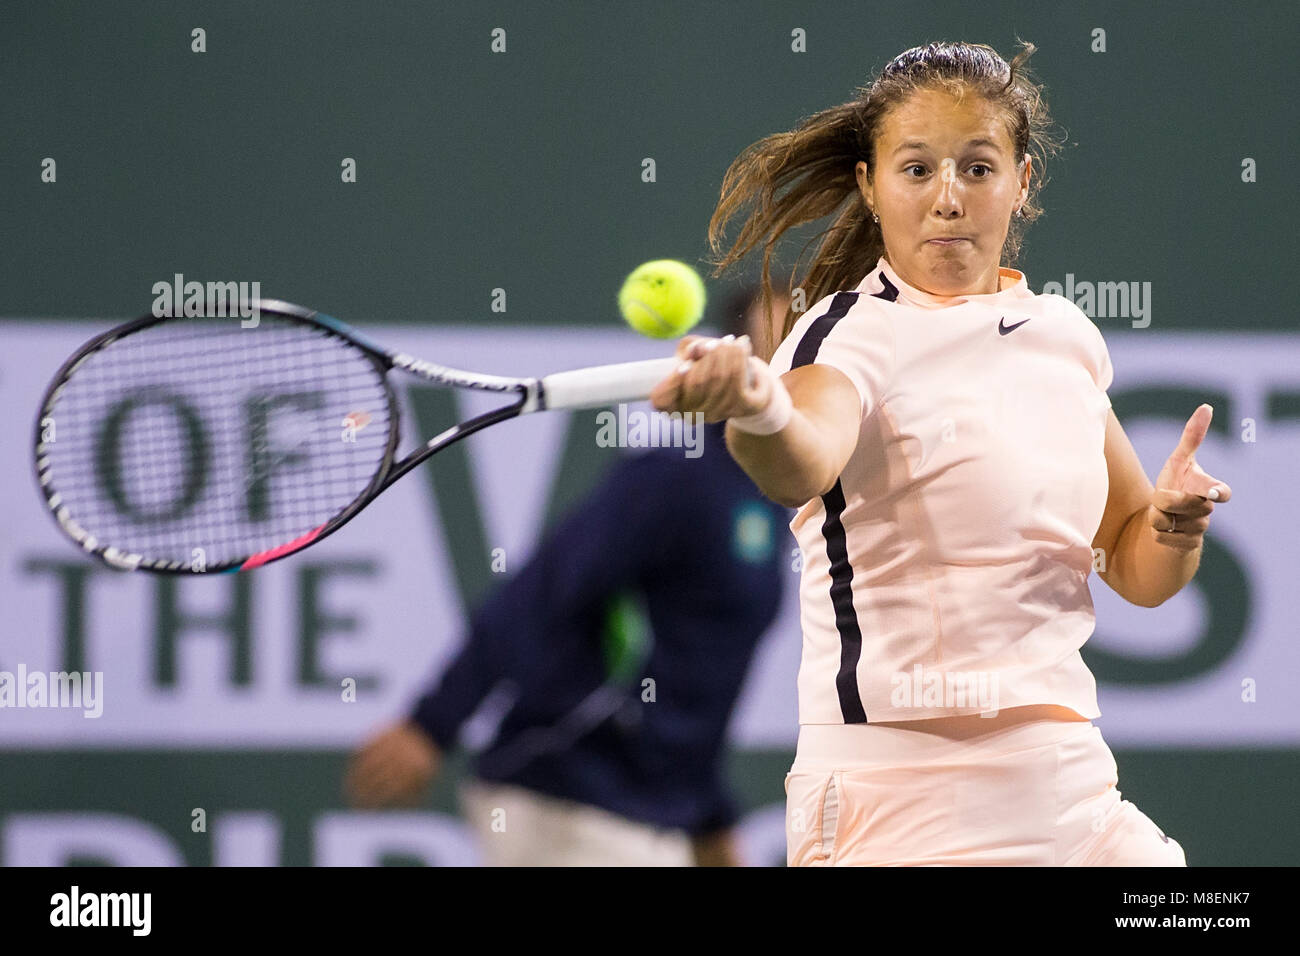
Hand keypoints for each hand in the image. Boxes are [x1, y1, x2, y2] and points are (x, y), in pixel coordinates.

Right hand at [344, 721, 441, 807]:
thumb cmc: (423, 761)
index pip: (390, 791)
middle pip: (378, 779)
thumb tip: (393, 812)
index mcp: (414, 771)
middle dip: (363, 793)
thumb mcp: (425, 779)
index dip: (376, 802)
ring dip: (355, 779)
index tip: (366, 812)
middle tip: (353, 803)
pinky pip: (366, 748)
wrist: (428, 728)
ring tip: (347, 790)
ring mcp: (391, 745)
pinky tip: (351, 772)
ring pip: (368, 765)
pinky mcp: (383, 734)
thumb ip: (411, 797)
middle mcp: (402, 757)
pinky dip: (356, 760)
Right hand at [649, 334, 772, 422]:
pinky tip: (742, 345)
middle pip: (697, 383)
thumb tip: (696, 349)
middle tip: (715, 342)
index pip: (661, 398)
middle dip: (707, 357)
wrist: (745, 384)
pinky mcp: (741, 409)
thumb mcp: (691, 354)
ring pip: (719, 380)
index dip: (674, 382)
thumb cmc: (706, 365)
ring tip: (729, 340)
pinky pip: (738, 383)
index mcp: (669, 405)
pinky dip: (739, 359)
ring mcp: (716, 415)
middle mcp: (691, 416)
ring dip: (726, 354)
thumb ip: (690, 349)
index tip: (685, 363)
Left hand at [1148, 404, 1232, 551]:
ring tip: (1165, 513)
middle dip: (1163, 500)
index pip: (1219, 491)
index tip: (1215, 493)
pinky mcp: (1187, 546)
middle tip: (1163, 498)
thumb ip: (1192, 436)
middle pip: (1177, 504)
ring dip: (1157, 517)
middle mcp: (1207, 510)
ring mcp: (1200, 529)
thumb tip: (1205, 407)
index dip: (1217, 492)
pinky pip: (1163, 540)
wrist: (1169, 515)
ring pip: (1166, 523)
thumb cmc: (1176, 481)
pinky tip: (1164, 530)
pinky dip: (1156, 534)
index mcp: (1208, 488)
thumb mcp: (1180, 459)